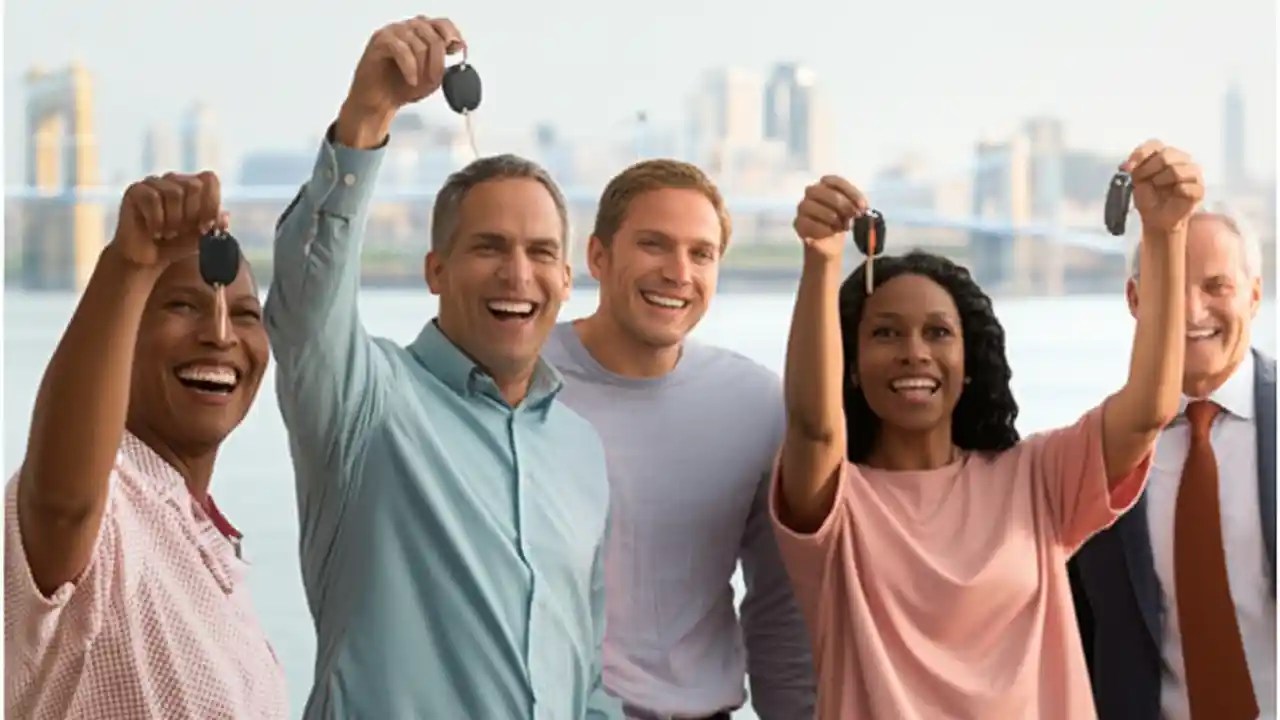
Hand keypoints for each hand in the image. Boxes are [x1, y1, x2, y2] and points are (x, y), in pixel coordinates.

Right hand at [109, 172, 226, 269]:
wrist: (146, 260)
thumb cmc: (174, 245)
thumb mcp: (200, 237)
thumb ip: (214, 225)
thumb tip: (225, 216)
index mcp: (193, 186)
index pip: (210, 179)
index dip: (211, 203)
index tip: (205, 225)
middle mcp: (174, 180)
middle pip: (194, 185)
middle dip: (191, 215)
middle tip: (180, 231)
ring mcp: (154, 183)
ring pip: (174, 192)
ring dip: (173, 220)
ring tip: (167, 232)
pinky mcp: (135, 191)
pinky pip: (152, 198)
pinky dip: (156, 220)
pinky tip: (153, 231)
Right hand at [343, 16, 465, 120]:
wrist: (379, 101)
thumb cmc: (402, 87)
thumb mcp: (433, 78)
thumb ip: (445, 63)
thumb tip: (456, 51)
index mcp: (421, 33)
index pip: (442, 24)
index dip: (452, 36)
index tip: (457, 52)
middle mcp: (408, 28)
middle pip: (433, 36)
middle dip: (437, 62)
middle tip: (434, 79)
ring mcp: (393, 33)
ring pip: (418, 44)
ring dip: (422, 68)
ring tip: (418, 83)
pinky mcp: (380, 42)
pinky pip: (401, 50)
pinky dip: (409, 68)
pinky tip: (410, 80)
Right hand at [793, 175, 868, 260]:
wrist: (829, 243)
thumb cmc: (841, 221)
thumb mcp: (853, 211)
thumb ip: (857, 206)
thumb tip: (861, 208)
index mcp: (826, 185)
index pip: (834, 181)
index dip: (849, 192)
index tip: (862, 206)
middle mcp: (812, 193)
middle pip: (822, 191)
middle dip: (841, 204)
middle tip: (852, 215)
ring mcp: (803, 208)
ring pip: (811, 206)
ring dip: (830, 217)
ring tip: (841, 226)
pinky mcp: (798, 223)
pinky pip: (807, 223)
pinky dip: (822, 228)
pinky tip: (831, 232)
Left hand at [1123, 140, 1204, 234]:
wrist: (1156, 219)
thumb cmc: (1148, 198)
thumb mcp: (1135, 181)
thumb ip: (1131, 169)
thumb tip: (1125, 166)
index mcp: (1164, 154)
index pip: (1154, 144)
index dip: (1141, 154)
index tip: (1129, 168)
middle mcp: (1181, 159)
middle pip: (1166, 154)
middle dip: (1149, 169)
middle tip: (1144, 180)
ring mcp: (1192, 172)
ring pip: (1176, 169)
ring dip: (1161, 181)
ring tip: (1159, 189)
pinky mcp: (1198, 188)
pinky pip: (1186, 186)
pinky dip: (1175, 192)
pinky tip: (1173, 196)